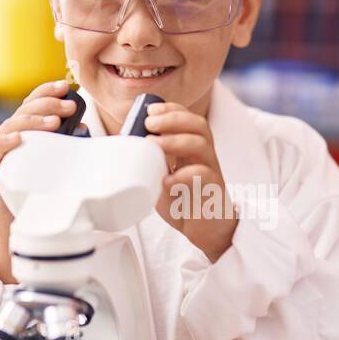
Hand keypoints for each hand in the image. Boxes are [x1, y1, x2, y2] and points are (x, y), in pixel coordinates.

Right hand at [0, 80, 76, 281]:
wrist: (23, 219)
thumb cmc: (43, 187)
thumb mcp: (60, 161)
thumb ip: (70, 144)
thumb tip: (85, 129)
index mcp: (27, 128)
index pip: (34, 101)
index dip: (47, 91)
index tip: (67, 87)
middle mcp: (11, 134)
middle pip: (26, 109)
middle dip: (49, 104)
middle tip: (70, 108)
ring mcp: (1, 149)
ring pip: (12, 125)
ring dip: (34, 121)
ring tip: (55, 123)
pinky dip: (6, 140)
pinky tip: (20, 138)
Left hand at [143, 102, 237, 261]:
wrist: (206, 230)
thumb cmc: (184, 201)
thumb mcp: (162, 177)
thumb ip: (151, 163)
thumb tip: (126, 149)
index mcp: (193, 149)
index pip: (188, 118)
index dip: (171, 110)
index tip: (149, 111)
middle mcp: (204, 156)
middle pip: (198, 125)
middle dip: (173, 118)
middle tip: (150, 123)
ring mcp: (211, 171)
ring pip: (201, 144)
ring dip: (175, 140)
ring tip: (154, 144)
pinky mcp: (213, 190)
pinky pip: (203, 175)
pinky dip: (182, 175)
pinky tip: (166, 180)